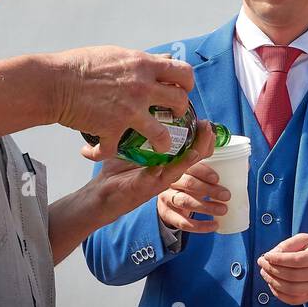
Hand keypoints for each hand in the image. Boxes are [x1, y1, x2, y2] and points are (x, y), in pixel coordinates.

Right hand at [51, 46, 194, 158]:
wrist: (52, 82)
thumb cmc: (80, 64)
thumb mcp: (117, 53)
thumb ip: (142, 60)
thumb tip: (162, 59)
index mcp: (144, 65)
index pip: (183, 72)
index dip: (187, 83)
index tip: (182, 90)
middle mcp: (142, 87)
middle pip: (179, 102)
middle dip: (181, 111)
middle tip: (174, 115)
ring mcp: (129, 110)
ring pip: (161, 135)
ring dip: (163, 144)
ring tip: (160, 147)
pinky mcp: (111, 128)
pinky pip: (113, 150)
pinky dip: (100, 153)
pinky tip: (93, 151)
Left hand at [94, 120, 216, 220]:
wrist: (100, 196)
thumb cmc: (117, 173)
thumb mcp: (132, 149)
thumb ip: (142, 134)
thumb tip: (145, 110)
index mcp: (167, 163)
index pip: (193, 150)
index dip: (203, 138)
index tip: (205, 123)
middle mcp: (167, 172)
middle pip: (193, 157)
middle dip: (203, 143)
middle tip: (207, 127)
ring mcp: (158, 181)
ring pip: (180, 168)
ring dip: (191, 155)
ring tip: (198, 145)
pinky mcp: (144, 188)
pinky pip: (156, 178)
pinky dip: (162, 169)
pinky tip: (166, 161)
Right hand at [153, 125, 230, 233]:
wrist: (168, 201)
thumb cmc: (189, 185)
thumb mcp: (197, 175)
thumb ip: (215, 170)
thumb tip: (245, 167)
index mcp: (179, 167)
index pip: (190, 167)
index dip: (204, 172)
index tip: (217, 179)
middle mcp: (170, 181)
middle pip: (188, 184)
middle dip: (209, 190)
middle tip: (226, 196)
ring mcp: (166, 198)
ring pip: (186, 202)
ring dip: (206, 207)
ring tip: (223, 210)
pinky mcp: (166, 214)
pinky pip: (183, 222)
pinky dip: (200, 226)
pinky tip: (213, 225)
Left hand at [259, 233, 307, 304]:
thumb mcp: (305, 238)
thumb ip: (288, 244)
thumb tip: (271, 256)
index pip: (298, 260)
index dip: (279, 259)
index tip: (266, 255)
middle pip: (293, 276)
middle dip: (272, 269)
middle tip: (262, 263)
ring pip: (291, 289)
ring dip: (273, 281)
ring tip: (264, 272)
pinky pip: (293, 300)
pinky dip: (279, 294)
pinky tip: (272, 284)